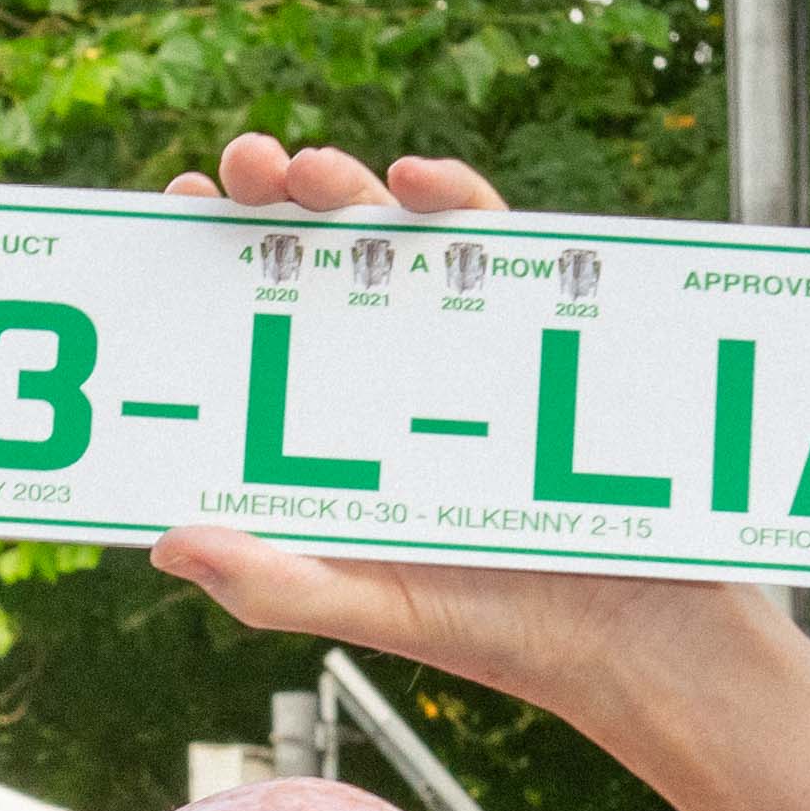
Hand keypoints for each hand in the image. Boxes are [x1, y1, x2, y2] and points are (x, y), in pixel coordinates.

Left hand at [150, 136, 809, 801]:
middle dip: (270, 201)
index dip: (211, 263)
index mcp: (332, 433)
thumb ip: (277, 585)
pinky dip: (456, 200)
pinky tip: (416, 183)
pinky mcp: (540, 330)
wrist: (641, 637)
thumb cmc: (502, 630)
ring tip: (311, 174)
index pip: (255, 329)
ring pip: (391, 240)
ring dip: (345, 188)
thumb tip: (167, 545)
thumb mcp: (375, 611)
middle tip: (242, 173)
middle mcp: (386, 376)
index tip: (179, 209)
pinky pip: (496, 245)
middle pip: (313, 263)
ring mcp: (461, 346)